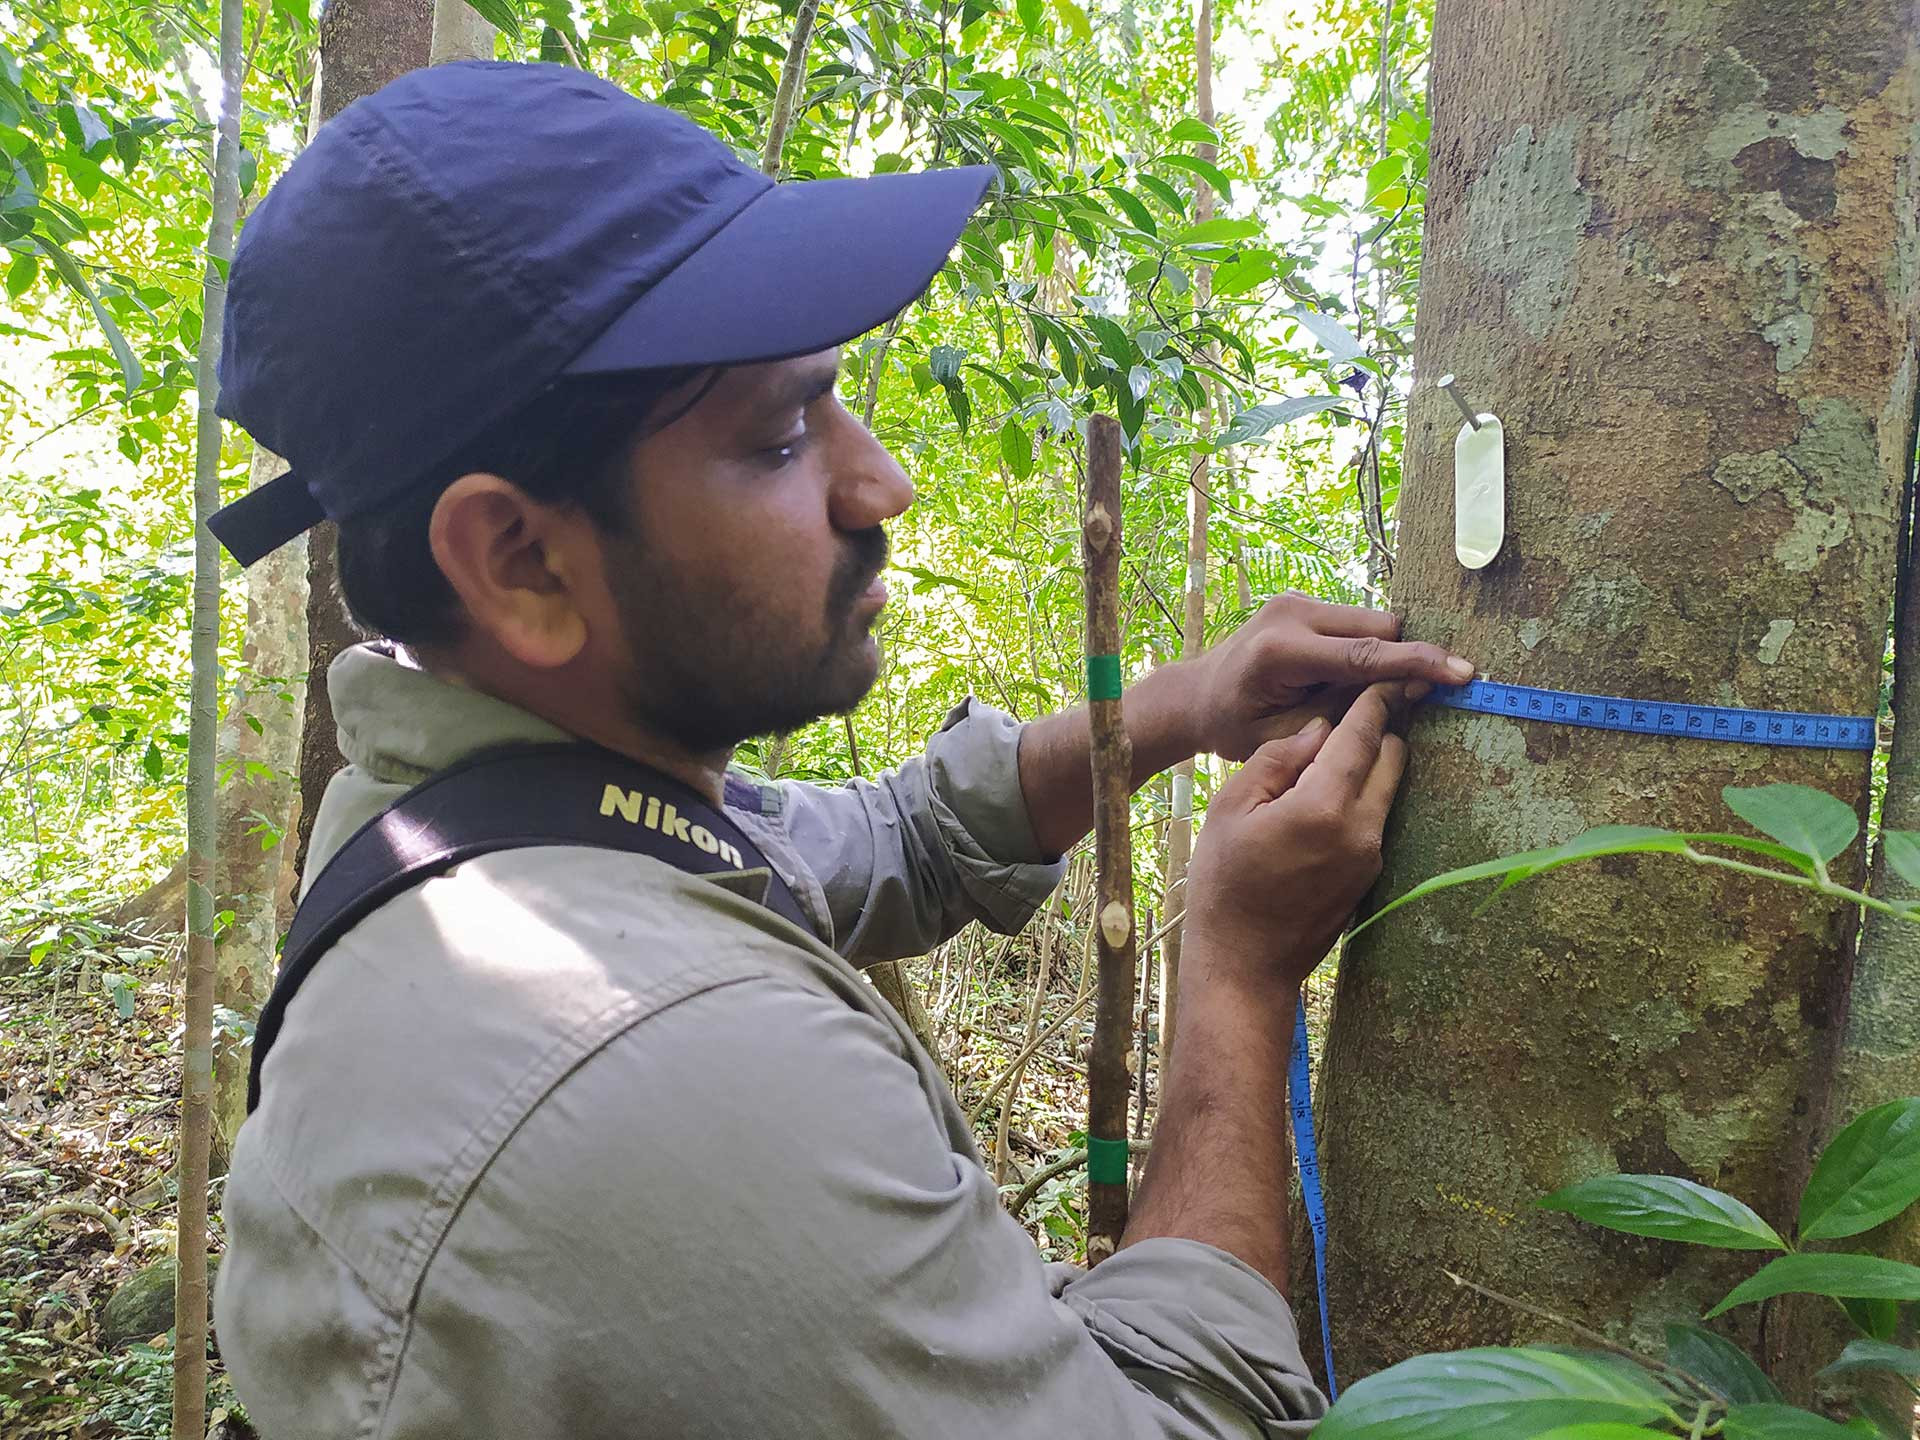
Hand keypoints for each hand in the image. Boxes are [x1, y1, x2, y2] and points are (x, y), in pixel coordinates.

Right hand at [1182, 683, 1410, 997]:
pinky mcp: (1371, 875)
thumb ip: (1276, 760)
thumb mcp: (1230, 809)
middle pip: (1392, 757)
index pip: (1361, 736)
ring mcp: (1371, 855)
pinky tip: (1326, 797)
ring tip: (1337, 752)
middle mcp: (1361, 829)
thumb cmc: (1223, 883)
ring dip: (1372, 764)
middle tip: (1358, 708)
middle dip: (1379, 729)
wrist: (1244, 963)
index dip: (1371, 700)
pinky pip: (1377, 818)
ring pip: (1389, 788)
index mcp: (1322, 806)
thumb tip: (1317, 730)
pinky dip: (1363, 797)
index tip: (1379, 675)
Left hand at [1192, 591, 1473, 760]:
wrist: (1198, 696)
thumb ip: (1348, 711)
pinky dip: (1360, 648)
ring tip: (1349, 691)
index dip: (1418, 664)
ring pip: (1372, 622)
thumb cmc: (1236, 727)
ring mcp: (1295, 600)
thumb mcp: (1290, 735)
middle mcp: (1290, 613)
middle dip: (1400, 660)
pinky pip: (1354, 622)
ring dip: (1379, 654)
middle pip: (1379, 628)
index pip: (1365, 656)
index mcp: (1282, 652)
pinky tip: (1336, 677)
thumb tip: (1408, 689)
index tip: (1462, 673)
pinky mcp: (1301, 600)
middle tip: (1401, 700)